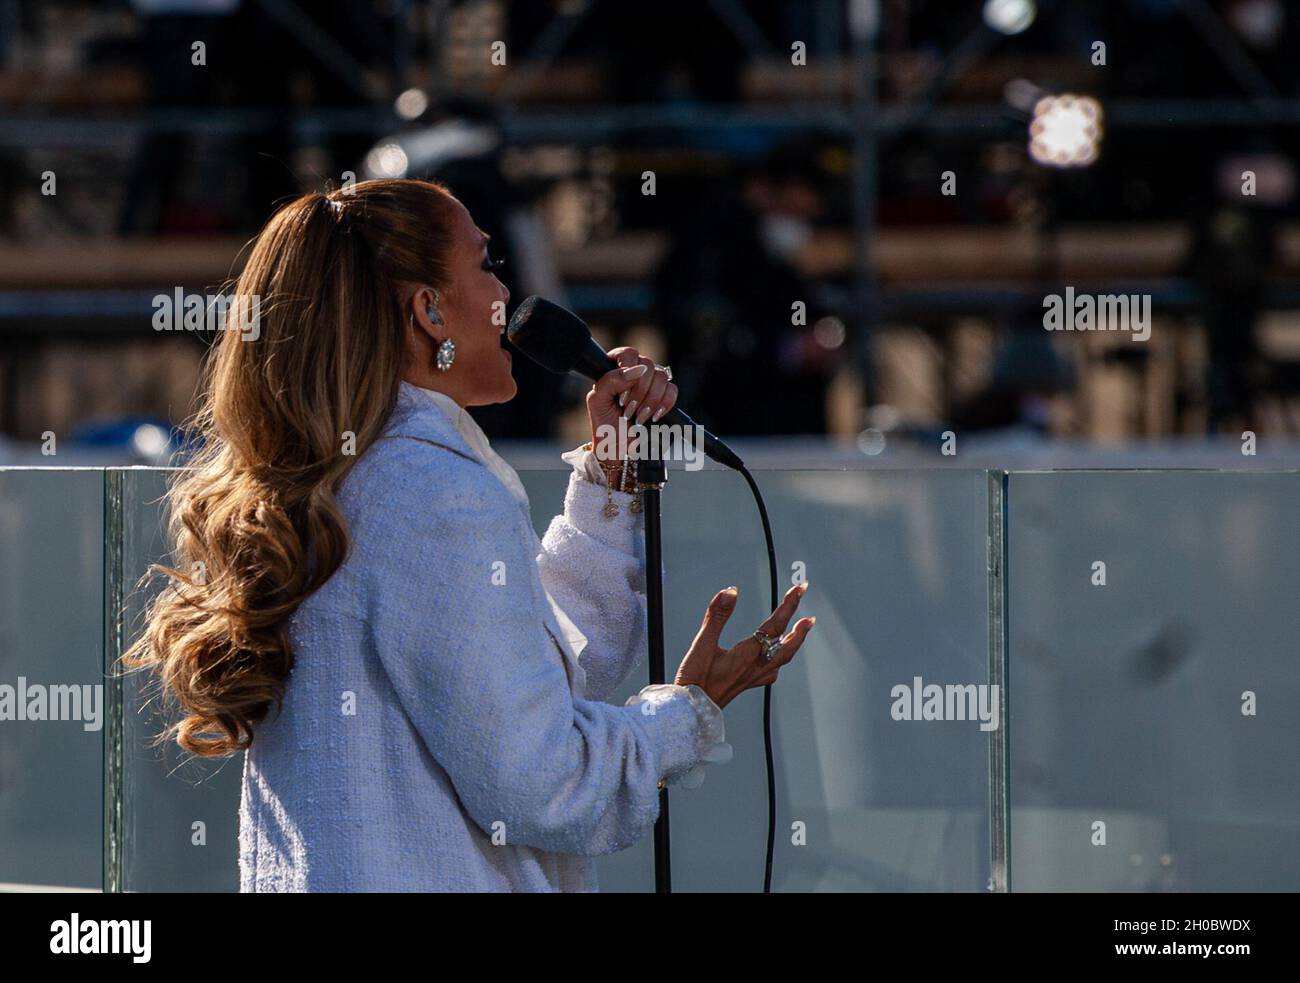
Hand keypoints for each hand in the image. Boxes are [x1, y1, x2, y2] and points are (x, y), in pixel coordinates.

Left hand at [586, 347, 677, 463]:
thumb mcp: (598, 401)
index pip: (628, 354)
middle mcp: (635, 369)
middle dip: (639, 393)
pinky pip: (672, 390)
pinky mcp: (664, 393)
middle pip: (648, 366)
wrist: (618, 444)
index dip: (628, 373)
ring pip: (662, 377)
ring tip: (638, 417)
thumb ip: (610, 380)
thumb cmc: (604, 422)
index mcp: (615, 366)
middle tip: (628, 410)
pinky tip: (653, 415)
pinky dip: (664, 404)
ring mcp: (651, 381)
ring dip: (650, 401)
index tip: (622, 395)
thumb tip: (637, 370)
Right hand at [674, 583, 814, 709]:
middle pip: (786, 645)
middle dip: (800, 627)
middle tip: (810, 614)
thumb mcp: (702, 643)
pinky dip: (779, 660)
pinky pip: (771, 671)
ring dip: (795, 643)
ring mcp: (753, 677)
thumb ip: (717, 616)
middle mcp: (755, 666)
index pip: (774, 625)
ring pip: (782, 658)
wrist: (691, 712)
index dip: (789, 606)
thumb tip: (730, 592)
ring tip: (803, 630)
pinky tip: (777, 661)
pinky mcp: (747, 684)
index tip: (798, 590)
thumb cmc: (695, 680)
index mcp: (747, 654)